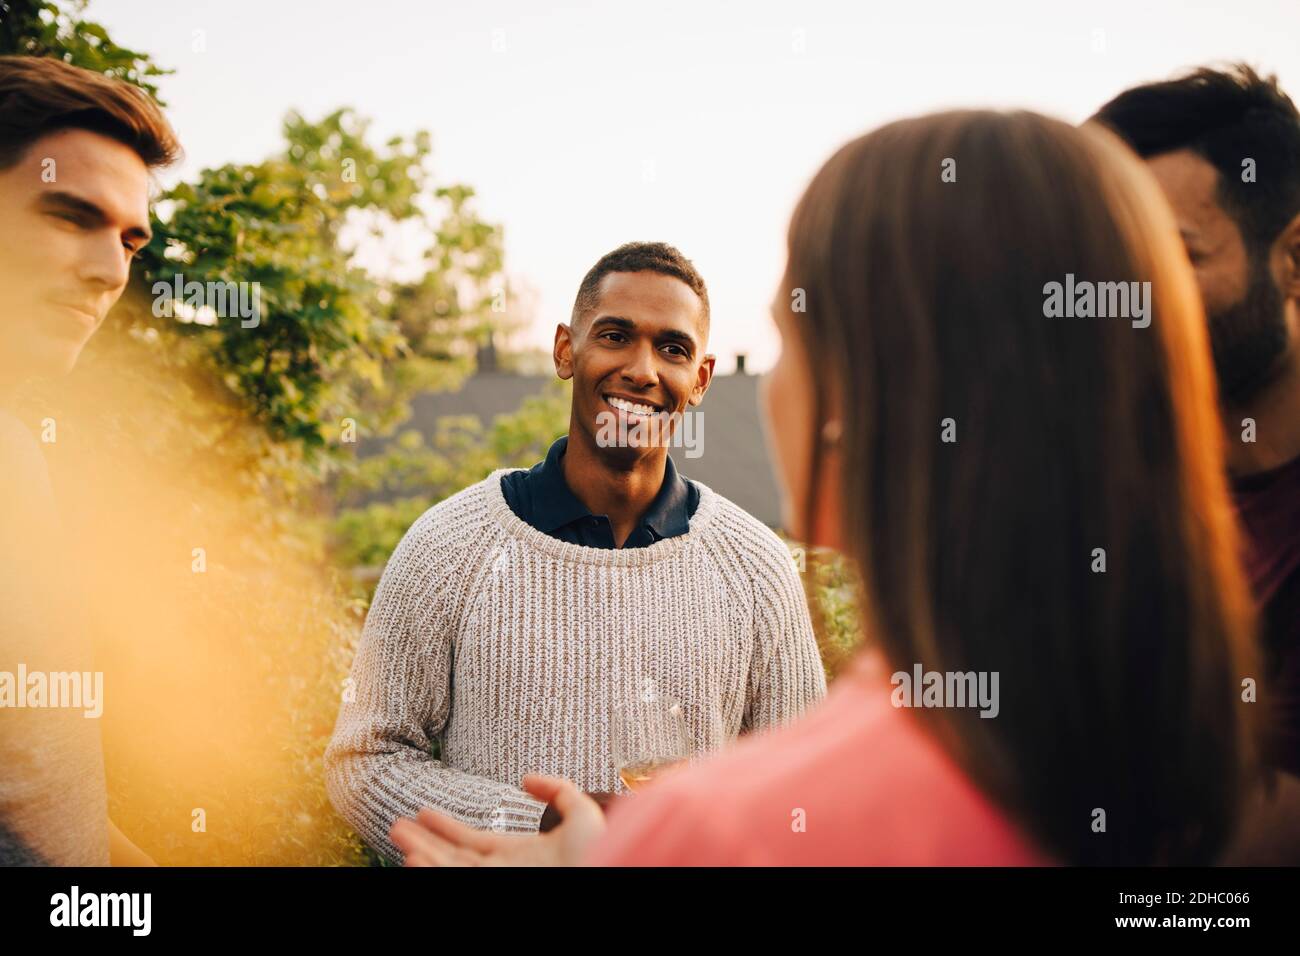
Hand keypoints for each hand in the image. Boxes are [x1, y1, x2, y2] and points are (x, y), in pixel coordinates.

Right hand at [390, 774, 606, 866]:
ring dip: (421, 855)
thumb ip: (558, 790)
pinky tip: (413, 861)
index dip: (448, 827)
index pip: (474, 841)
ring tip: (398, 836)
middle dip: (424, 843)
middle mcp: (504, 872)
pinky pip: (454, 883)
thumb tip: (525, 779)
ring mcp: (494, 884)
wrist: (605, 870)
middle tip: (397, 826)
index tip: (424, 812)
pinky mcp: (489, 893)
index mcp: (521, 855)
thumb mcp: (582, 812)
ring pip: (448, 870)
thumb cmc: (602, 851)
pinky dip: (432, 872)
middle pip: (453, 858)